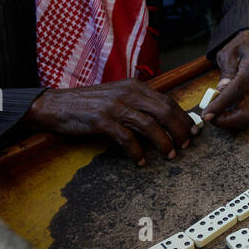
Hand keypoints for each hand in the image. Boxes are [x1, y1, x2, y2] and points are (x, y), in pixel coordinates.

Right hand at [26, 79, 194, 165]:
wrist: (55, 105)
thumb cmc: (88, 103)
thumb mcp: (117, 96)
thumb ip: (138, 104)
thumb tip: (162, 121)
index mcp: (134, 86)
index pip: (167, 101)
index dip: (183, 117)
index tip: (193, 130)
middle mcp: (128, 93)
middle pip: (164, 111)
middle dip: (180, 129)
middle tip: (186, 145)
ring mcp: (115, 106)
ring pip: (149, 125)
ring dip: (164, 142)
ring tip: (170, 155)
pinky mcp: (102, 120)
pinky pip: (126, 138)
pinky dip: (137, 151)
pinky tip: (142, 161)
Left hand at [202, 29, 248, 128]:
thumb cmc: (244, 46)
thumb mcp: (229, 53)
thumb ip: (226, 72)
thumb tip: (221, 90)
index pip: (235, 93)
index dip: (219, 106)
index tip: (205, 115)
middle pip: (246, 114)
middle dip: (226, 121)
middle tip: (209, 116)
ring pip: (248, 118)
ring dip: (230, 121)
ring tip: (214, 114)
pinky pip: (247, 114)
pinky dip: (234, 118)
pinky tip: (222, 111)